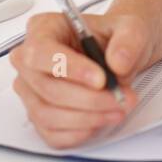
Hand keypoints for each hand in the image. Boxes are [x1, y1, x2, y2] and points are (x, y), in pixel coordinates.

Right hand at [9, 10, 151, 148]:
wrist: (119, 55)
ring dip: (87, 117)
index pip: (41, 51)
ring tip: (119, 108)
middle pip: (46, 88)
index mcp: (43, 28)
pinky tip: (102, 119)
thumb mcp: (131, 28)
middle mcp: (30, 60)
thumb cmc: (115, 37)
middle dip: (88, 98)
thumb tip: (118, 62)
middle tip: (120, 98)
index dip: (70, 68)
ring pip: (48, 114)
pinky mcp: (39, 116)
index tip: (101, 79)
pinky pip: (51, 133)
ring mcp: (31, 91)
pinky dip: (80, 132)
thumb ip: (128, 39)